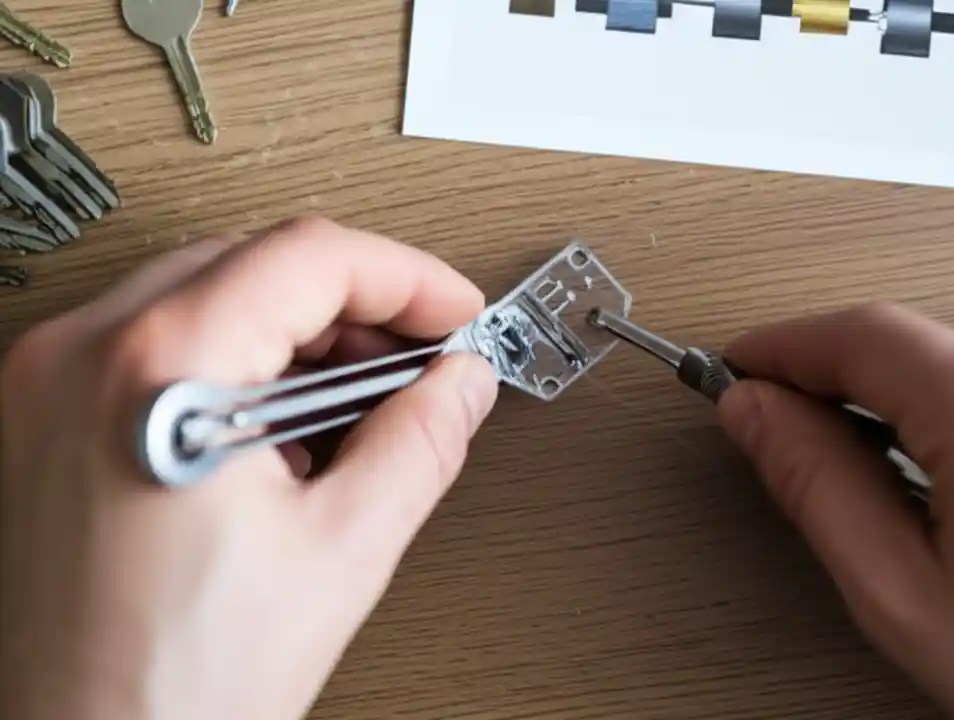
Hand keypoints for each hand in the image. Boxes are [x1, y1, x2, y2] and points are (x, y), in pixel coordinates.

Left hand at [0, 218, 498, 719]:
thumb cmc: (171, 686)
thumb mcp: (340, 554)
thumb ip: (419, 444)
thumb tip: (459, 386)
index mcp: (158, 370)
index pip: (309, 257)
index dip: (406, 276)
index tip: (452, 313)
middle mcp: (81, 358)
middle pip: (255, 261)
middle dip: (356, 302)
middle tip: (421, 355)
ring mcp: (47, 386)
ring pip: (203, 292)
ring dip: (298, 331)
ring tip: (362, 399)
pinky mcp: (40, 420)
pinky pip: (155, 343)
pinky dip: (237, 362)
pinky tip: (285, 429)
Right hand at [717, 303, 953, 717]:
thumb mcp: (909, 598)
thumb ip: (817, 486)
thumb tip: (761, 416)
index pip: (862, 335)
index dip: (786, 349)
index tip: (748, 368)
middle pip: (927, 350)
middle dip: (856, 393)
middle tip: (807, 447)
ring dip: (931, 416)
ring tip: (923, 510)